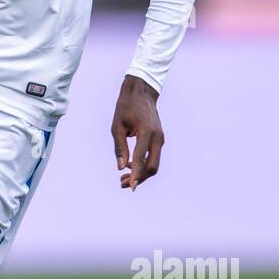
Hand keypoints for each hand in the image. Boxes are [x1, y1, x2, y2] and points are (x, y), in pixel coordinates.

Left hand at [111, 74, 163, 190]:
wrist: (142, 92)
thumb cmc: (126, 107)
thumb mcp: (117, 126)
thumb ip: (120, 147)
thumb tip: (121, 167)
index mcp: (146, 132)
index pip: (141, 159)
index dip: (135, 175)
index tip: (130, 186)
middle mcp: (157, 137)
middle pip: (152, 167)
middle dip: (138, 178)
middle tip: (122, 184)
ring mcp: (160, 139)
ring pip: (154, 164)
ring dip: (141, 174)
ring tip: (123, 179)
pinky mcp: (159, 139)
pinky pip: (153, 157)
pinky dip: (144, 166)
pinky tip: (131, 168)